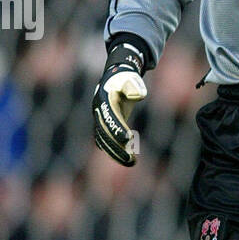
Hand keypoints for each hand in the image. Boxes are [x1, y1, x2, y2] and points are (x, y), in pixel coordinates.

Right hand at [92, 41, 147, 165]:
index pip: (111, 117)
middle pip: (106, 133)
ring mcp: (99, 119)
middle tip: (131, 159)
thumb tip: (138, 96)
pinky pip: (105, 140)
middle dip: (117, 147)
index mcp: (104, 100)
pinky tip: (124, 159)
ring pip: (104, 140)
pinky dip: (114, 149)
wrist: (114, 78)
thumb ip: (134, 86)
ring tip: (132, 162)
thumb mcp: (131, 79)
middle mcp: (99, 111)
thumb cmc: (126, 79)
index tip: (129, 140)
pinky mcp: (104, 124)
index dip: (118, 129)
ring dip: (116, 152)